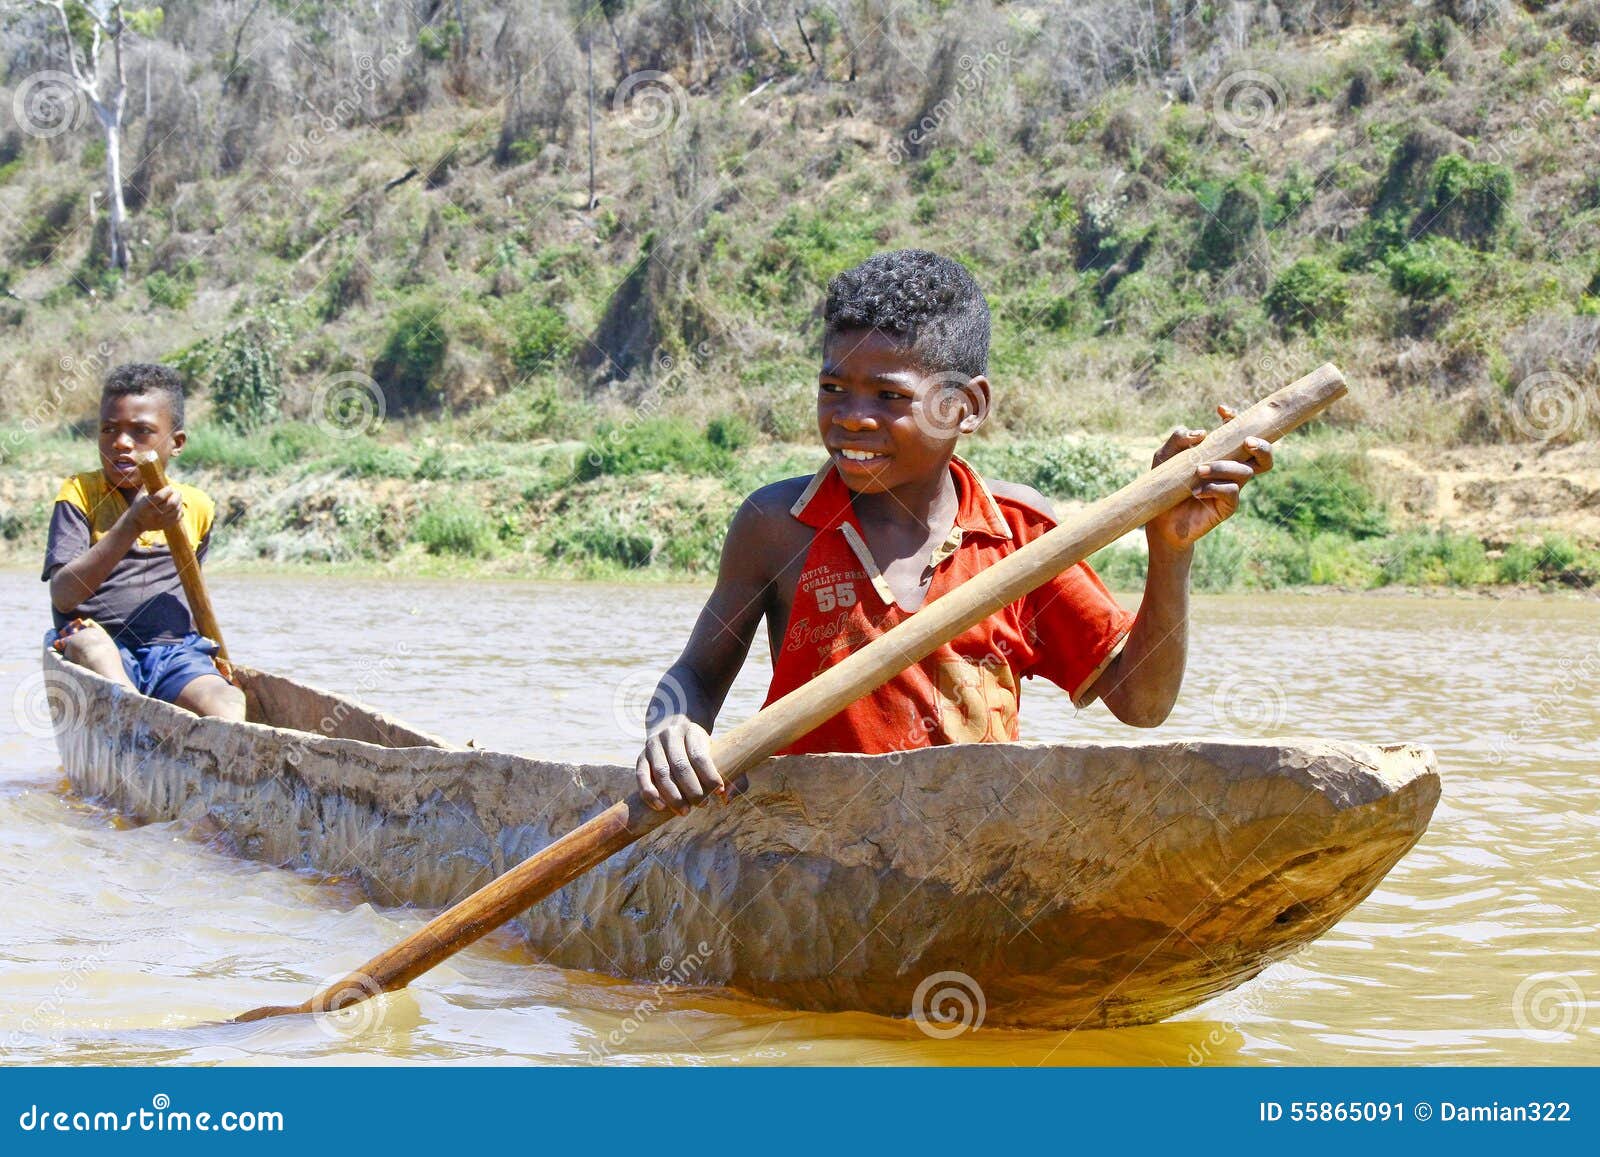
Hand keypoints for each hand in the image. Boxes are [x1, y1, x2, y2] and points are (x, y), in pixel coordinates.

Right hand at [125, 485, 182, 533]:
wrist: (136, 522)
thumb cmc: (139, 503)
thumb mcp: (141, 494)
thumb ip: (149, 484)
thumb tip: (157, 471)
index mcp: (145, 504)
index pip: (160, 497)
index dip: (167, 490)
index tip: (169, 487)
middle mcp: (153, 513)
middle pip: (171, 503)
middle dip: (177, 495)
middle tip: (176, 491)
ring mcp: (160, 521)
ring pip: (176, 510)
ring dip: (180, 502)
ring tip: (178, 497)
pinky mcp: (165, 526)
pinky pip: (178, 517)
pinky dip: (180, 510)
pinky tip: (177, 506)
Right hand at [636, 715, 725, 814]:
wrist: (673, 724)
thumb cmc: (701, 748)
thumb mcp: (718, 751)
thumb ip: (733, 775)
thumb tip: (726, 799)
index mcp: (692, 731)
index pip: (700, 756)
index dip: (709, 776)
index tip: (718, 791)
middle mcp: (670, 736)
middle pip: (680, 766)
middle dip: (692, 790)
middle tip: (703, 805)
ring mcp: (653, 745)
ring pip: (661, 773)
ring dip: (673, 796)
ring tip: (685, 812)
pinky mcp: (641, 757)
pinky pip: (641, 776)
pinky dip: (649, 793)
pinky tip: (660, 807)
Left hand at [1147, 404, 1273, 551]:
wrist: (1159, 520)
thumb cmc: (1165, 485)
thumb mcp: (1165, 457)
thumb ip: (1178, 439)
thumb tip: (1202, 434)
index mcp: (1220, 453)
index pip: (1239, 433)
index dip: (1237, 418)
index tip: (1221, 410)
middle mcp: (1231, 469)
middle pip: (1263, 456)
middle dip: (1262, 445)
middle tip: (1247, 441)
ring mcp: (1231, 488)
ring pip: (1245, 472)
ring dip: (1223, 467)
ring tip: (1198, 470)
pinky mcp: (1227, 507)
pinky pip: (1232, 492)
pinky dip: (1214, 488)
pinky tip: (1196, 491)